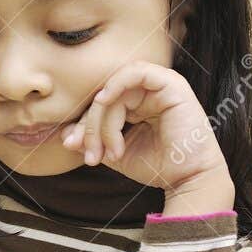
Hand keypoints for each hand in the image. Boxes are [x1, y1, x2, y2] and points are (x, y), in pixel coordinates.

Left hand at [60, 61, 230, 196]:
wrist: (187, 179)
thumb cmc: (157, 166)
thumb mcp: (115, 152)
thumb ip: (92, 139)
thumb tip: (64, 134)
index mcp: (136, 106)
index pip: (100, 104)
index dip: (83, 123)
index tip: (74, 147)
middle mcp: (148, 94)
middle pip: (104, 97)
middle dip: (90, 126)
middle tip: (91, 154)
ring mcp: (160, 87)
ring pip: (115, 91)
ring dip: (103, 119)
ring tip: (109, 150)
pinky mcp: (172, 84)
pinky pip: (137, 73)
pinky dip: (116, 84)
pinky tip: (104, 101)